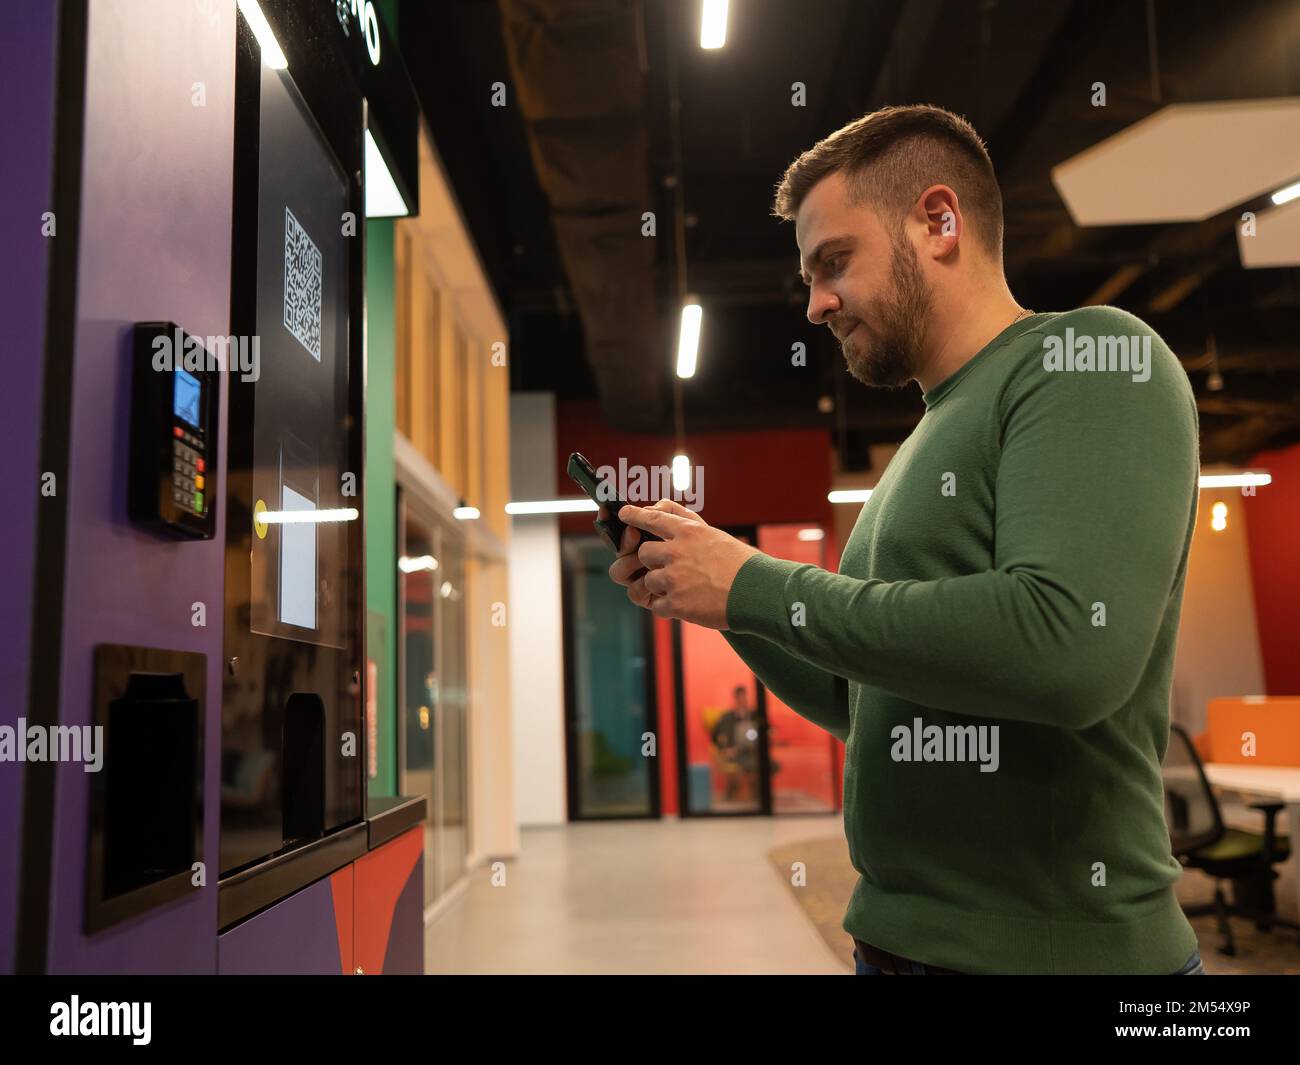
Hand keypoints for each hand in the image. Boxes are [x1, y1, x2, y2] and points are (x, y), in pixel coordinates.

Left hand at [607, 498, 758, 628]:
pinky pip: (656, 606)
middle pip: (643, 553)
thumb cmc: (741, 564)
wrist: (757, 592)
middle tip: (666, 569)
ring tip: (677, 590)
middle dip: (651, 562)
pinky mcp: (676, 604)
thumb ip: (684, 520)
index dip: (635, 516)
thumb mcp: (714, 534)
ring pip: (646, 582)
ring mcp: (674, 579)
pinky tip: (683, 606)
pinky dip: (667, 607)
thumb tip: (656, 508)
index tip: (624, 514)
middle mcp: (677, 552)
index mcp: (688, 532)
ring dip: (658, 587)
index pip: (653, 518)